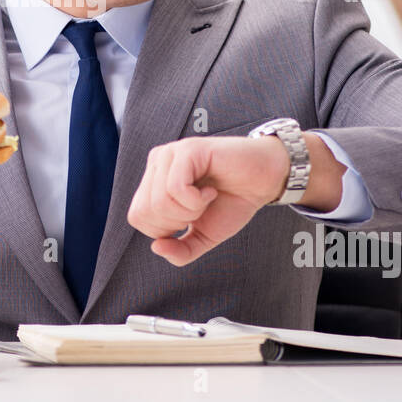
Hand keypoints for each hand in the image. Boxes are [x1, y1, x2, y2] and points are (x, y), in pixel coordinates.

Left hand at [126, 136, 288, 266]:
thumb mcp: (203, 237)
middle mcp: (157, 163)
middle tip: (201, 208)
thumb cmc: (233, 202)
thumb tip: (156, 248)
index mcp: (154, 180)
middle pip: (145, 211)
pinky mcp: (188, 150)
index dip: (165, 230)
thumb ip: (180, 251)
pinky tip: (211, 191)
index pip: (137, 217)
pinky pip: (176, 188)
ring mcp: (171, 154)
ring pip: (159, 201)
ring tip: (207, 198)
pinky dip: (196, 200)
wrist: (264, 180)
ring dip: (190, 211)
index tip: (192, 217)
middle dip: (178, 222)